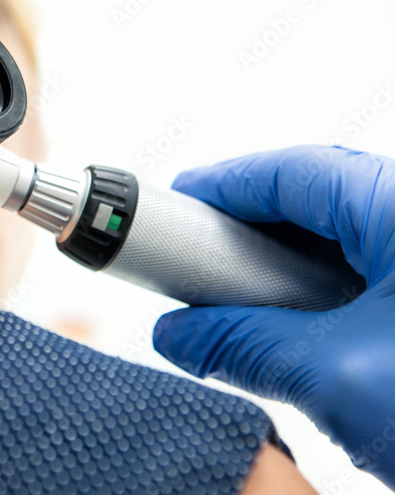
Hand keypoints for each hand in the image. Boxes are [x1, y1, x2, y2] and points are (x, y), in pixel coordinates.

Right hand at [152, 145, 394, 488]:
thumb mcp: (338, 375)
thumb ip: (242, 344)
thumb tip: (180, 335)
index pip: (293, 170)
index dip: (223, 186)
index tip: (173, 208)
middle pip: (318, 199)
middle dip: (249, 231)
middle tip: (197, 261)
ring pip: (345, 243)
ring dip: (285, 272)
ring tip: (242, 306)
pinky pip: (372, 278)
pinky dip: (324, 301)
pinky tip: (299, 334)